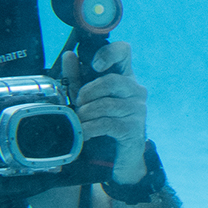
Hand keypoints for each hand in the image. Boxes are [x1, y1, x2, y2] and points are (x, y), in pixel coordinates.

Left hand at [62, 41, 147, 184]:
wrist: (115, 155)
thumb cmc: (100, 120)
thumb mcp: (85, 97)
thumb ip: (76, 77)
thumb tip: (69, 55)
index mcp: (124, 76)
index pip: (124, 51)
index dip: (109, 53)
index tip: (94, 65)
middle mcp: (135, 90)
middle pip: (112, 81)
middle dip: (88, 92)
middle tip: (78, 103)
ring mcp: (138, 109)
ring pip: (107, 104)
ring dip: (86, 113)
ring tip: (79, 119)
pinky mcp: (134, 128)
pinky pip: (107, 123)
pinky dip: (90, 128)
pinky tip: (84, 132)